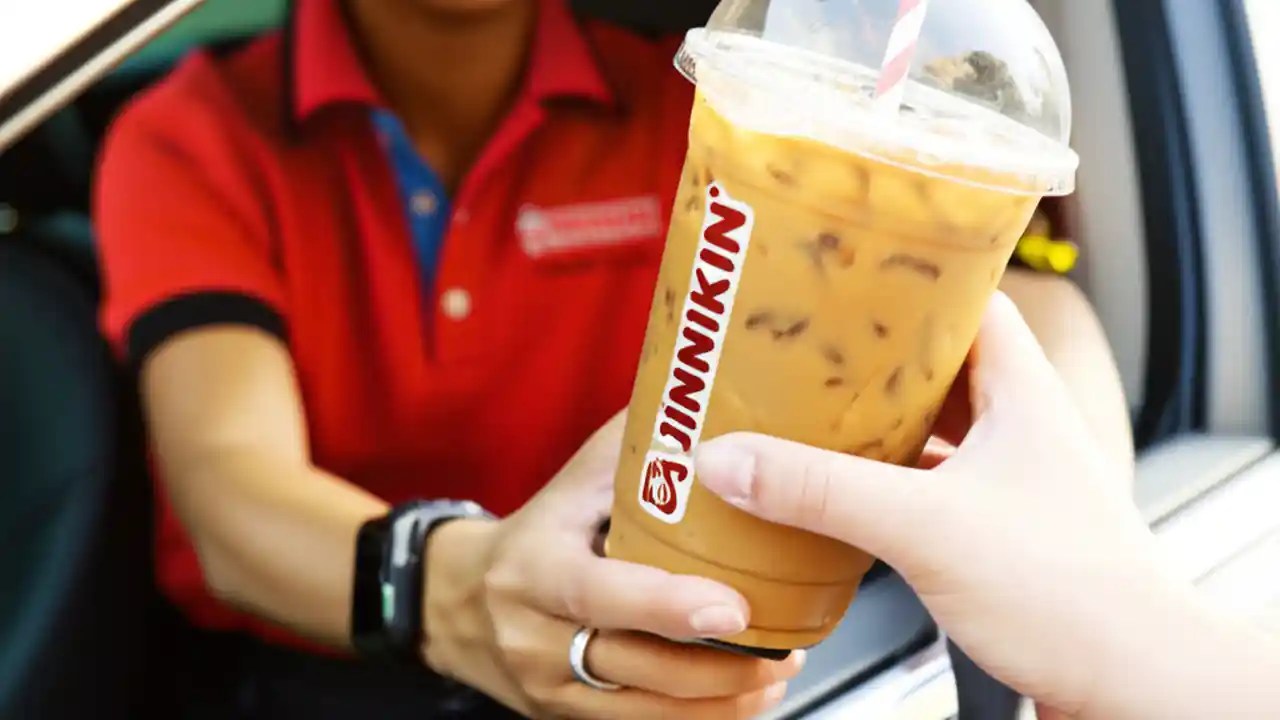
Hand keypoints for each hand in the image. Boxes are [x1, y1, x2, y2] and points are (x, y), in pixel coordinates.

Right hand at [423, 413, 802, 718]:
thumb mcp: (575, 481)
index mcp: (535, 569)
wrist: (456, 601)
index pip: (602, 594)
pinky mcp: (565, 717)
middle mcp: (535, 637)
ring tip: (777, 675)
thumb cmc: (536, 531)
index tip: (733, 608)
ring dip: (721, 701)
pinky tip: (745, 702)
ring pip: (644, 711)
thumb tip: (712, 405)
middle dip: (719, 666)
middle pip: (636, 666)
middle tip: (784, 648)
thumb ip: (638, 450)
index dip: (668, 606)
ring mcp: (548, 687)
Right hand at [692, 293, 1192, 717]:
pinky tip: (844, 493)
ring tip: (810, 414)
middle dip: (869, 358)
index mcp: (1022, 391)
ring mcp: (1010, 478)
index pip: (967, 298)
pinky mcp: (996, 529)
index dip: (908, 279)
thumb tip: (732, 459)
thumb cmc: (1075, 597)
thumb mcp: (925, 527)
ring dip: (875, 423)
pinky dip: (885, 480)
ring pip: (931, 426)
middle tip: (806, 346)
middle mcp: (1020, 425)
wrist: (1131, 683)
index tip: (844, 274)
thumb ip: (822, 491)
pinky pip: (928, 482)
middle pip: (935, 363)